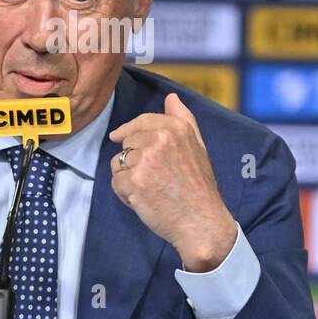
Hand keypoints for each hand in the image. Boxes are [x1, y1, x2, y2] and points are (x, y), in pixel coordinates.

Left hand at [109, 92, 237, 271]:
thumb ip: (183, 119)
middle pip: (126, 142)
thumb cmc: (200, 187)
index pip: (141, 122)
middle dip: (132, 159)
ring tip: (149, 190)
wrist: (201, 221)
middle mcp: (160, 139)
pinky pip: (116, 182)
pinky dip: (125, 194)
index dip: (128, 130)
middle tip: (152, 178)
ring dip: (127, 177)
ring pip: (118, 163)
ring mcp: (146, 160)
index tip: (117, 136)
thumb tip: (171, 97)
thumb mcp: (198, 147)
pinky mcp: (134, 181)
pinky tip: (143, 201)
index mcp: (176, 128)